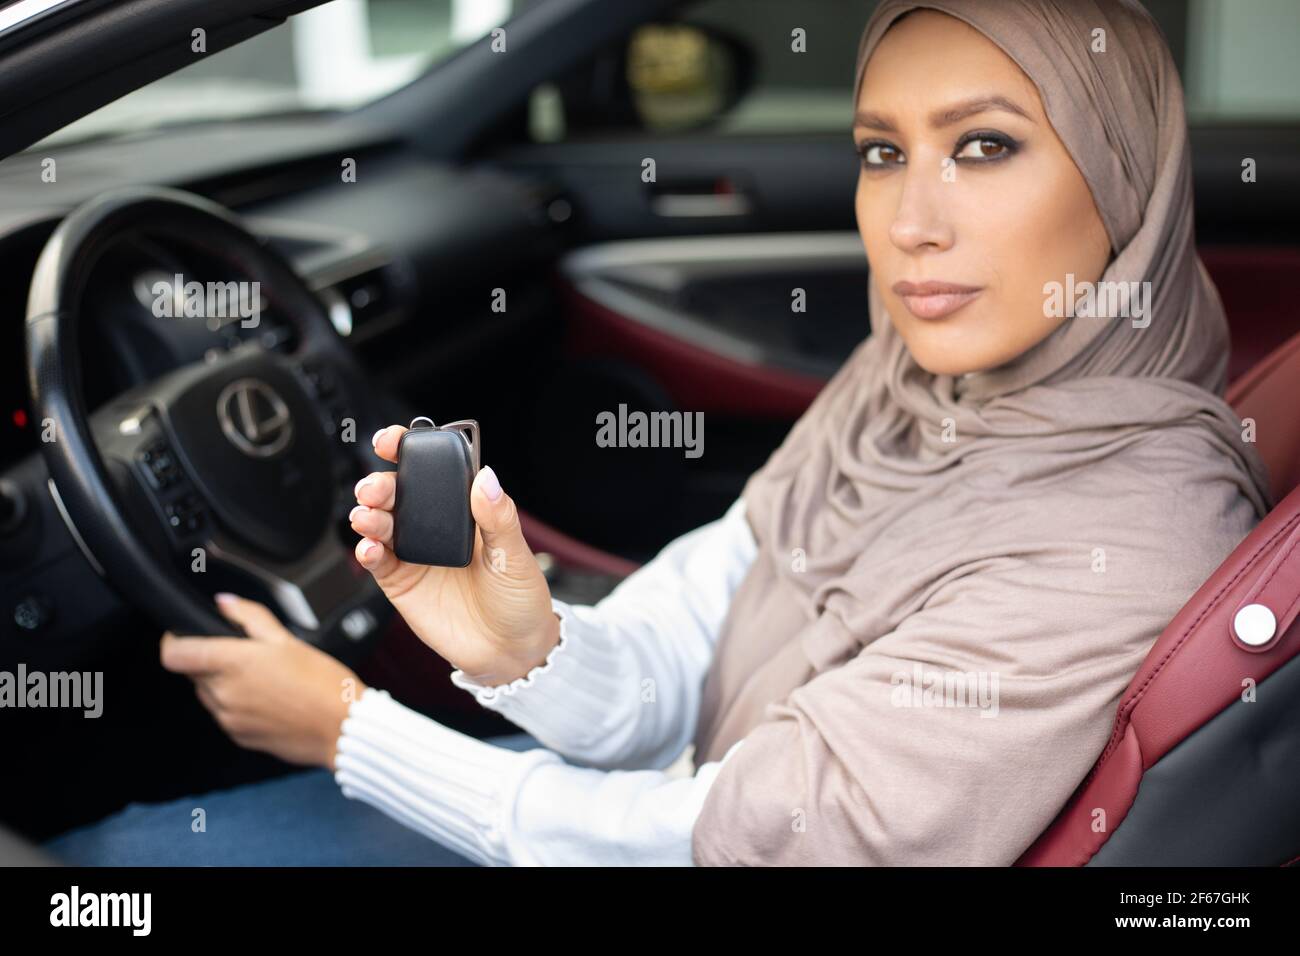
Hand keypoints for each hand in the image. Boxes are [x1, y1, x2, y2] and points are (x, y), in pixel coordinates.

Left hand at [160, 593, 364, 770]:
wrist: (343, 728)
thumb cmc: (323, 683)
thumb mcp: (288, 639)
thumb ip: (250, 617)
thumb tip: (224, 603)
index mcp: (232, 664)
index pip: (173, 655)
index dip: (173, 641)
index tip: (184, 635)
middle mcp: (223, 694)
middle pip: (192, 672)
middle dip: (209, 660)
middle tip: (246, 655)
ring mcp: (229, 719)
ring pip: (208, 694)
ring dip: (223, 683)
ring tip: (263, 679)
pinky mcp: (238, 736)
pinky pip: (225, 715)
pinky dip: (237, 704)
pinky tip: (269, 699)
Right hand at [350, 424, 558, 685]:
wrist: (511, 652)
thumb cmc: (520, 600)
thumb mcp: (516, 556)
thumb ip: (498, 517)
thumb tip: (486, 476)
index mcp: (465, 509)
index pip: (434, 470)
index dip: (410, 450)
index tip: (393, 440)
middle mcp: (436, 526)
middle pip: (399, 493)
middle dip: (381, 484)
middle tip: (377, 488)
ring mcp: (416, 553)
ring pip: (381, 523)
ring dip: (369, 515)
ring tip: (368, 517)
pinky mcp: (402, 582)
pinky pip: (377, 560)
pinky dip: (367, 550)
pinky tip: (369, 548)